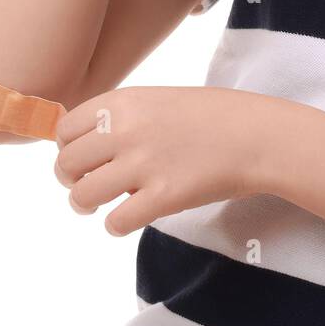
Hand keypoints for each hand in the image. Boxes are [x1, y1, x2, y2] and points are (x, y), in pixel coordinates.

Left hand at [53, 85, 272, 234]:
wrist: (259, 135)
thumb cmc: (214, 117)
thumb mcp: (160, 100)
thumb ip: (122, 118)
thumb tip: (81, 146)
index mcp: (124, 101)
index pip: (65, 129)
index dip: (67, 148)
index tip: (82, 158)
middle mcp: (126, 130)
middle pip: (66, 164)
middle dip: (71, 180)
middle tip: (88, 186)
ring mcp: (144, 164)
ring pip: (82, 196)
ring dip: (85, 205)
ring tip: (99, 207)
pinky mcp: (164, 196)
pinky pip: (116, 222)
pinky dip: (117, 225)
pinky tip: (130, 217)